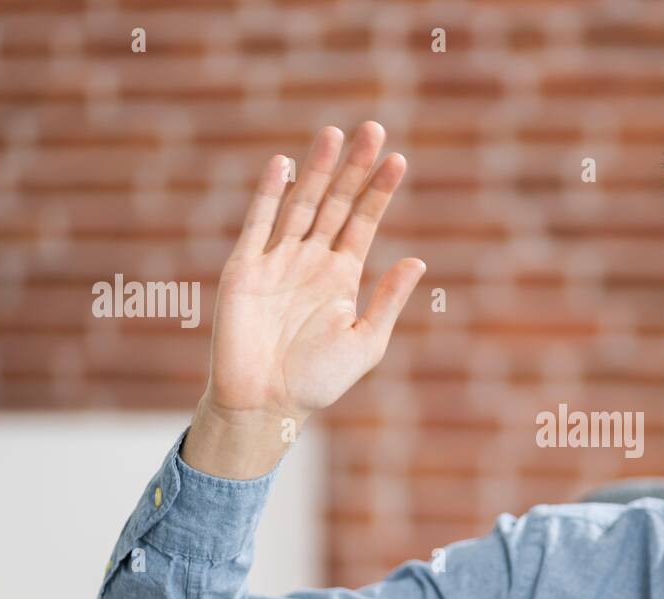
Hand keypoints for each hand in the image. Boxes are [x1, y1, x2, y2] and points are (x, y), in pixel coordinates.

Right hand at [206, 121, 424, 421]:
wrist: (266, 405)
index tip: (398, 160)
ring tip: (335, 133)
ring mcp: (277, 261)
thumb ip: (387, 300)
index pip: (364, 223)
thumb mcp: (365, 342)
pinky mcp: (245, 269)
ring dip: (318, 169)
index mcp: (341, 277)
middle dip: (354, 168)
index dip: (380, 192)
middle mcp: (311, 261)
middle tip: (373, 127)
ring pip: (301, 204)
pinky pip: (259, 224)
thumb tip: (418, 260)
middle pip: (336, 203)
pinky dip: (270, 194)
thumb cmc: (318, 381)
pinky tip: (284, 164)